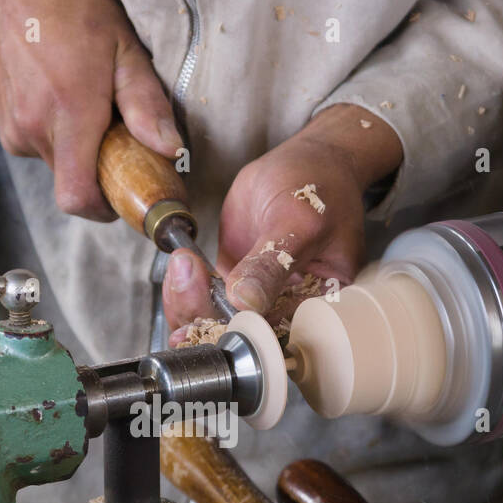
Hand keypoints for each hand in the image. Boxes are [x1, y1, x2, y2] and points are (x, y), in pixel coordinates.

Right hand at [0, 0, 180, 219]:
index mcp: (70, 113)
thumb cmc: (68, 9)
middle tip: (117, 137)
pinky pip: (43, 151)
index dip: (105, 208)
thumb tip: (168, 149)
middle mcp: (35, 129)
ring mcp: (15, 131)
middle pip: (74, 185)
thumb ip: (147, 103)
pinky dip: (61, 139)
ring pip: (60, 168)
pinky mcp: (7, 129)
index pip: (78, 197)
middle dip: (102, 172)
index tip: (125, 194)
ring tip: (90, 108)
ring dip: (81, 153)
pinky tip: (66, 101)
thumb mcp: (123, 48)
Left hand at [164, 105, 402, 341]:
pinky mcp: (234, 282)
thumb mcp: (299, 222)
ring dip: (189, 302)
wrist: (305, 160)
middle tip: (189, 287)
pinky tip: (182, 266)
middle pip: (240, 339)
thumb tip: (245, 300)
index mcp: (318, 310)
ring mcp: (257, 297)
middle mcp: (287, 311)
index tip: (215, 326)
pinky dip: (184, 288)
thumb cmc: (320, 187)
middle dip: (205, 320)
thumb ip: (272, 263)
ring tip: (184, 267)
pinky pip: (203, 299)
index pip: (278, 342)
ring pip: (215, 322)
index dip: (243, 341)